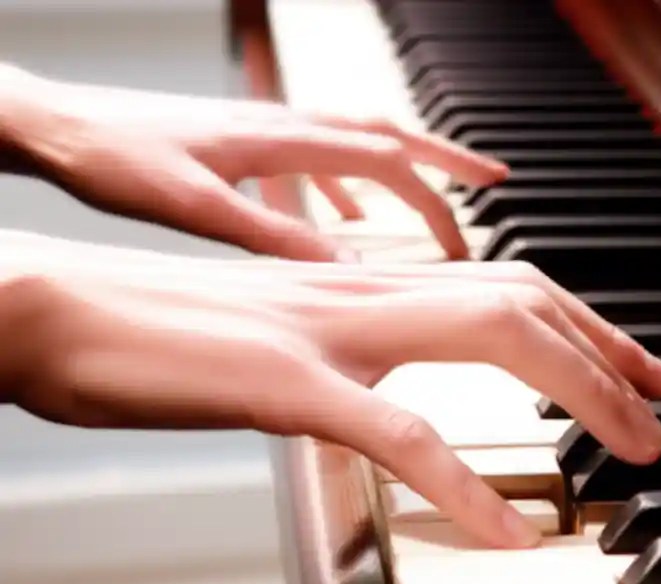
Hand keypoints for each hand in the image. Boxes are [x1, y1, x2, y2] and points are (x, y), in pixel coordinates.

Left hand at [0, 65, 505, 260]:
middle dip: (445, 163)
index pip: (388, 158)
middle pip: (389, 136)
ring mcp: (266, 132)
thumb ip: (277, 236)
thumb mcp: (198, 208)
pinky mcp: (244, 146)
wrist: (53, 125)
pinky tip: (344, 219)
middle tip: (492, 187)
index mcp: (283, 138)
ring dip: (403, 170)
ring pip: (356, 143)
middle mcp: (284, 125)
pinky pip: (316, 159)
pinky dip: (347, 186)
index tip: (474, 226)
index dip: (439, 193)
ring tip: (431, 203)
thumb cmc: (112, 158)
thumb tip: (351, 267)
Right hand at [0, 232, 660, 547]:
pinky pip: (399, 430)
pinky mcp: (286, 385)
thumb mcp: (280, 342)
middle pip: (523, 298)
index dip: (584, 320)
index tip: (638, 365)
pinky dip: (466, 483)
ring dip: (577, 393)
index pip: (502, 283)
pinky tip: (515, 532)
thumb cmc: (155, 337)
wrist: (50, 312)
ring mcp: (330, 334)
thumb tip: (397, 384)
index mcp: (360, 288)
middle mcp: (361, 296)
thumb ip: (349, 354)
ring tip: (631, 452)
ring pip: (489, 336)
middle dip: (609, 351)